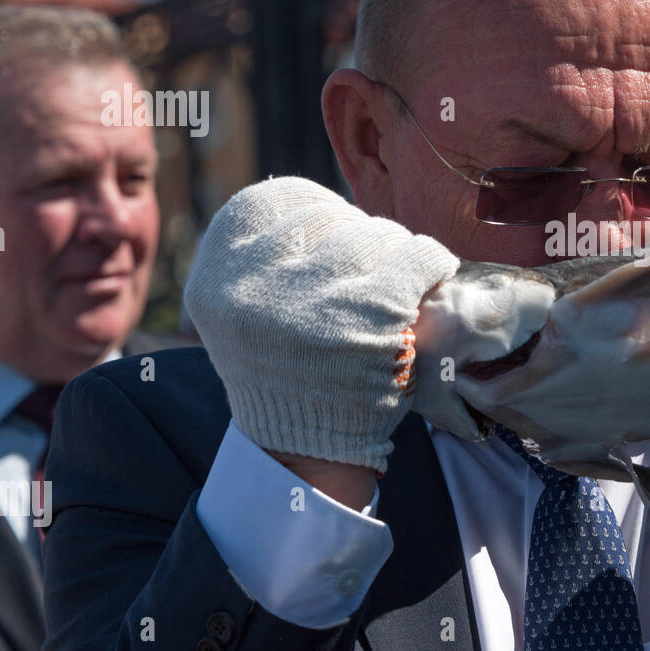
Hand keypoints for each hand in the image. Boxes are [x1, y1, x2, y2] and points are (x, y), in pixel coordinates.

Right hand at [184, 177, 459, 480]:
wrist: (308, 451)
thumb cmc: (287, 370)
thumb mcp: (243, 309)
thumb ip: (264, 256)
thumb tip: (327, 205)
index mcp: (216, 276)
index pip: (275, 199)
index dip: (315, 210)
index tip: (334, 233)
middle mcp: (258, 284)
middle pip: (332, 217)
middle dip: (358, 239)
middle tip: (368, 276)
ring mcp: (317, 298)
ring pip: (377, 234)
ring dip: (395, 255)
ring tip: (393, 289)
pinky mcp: (374, 313)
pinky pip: (419, 254)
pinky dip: (433, 262)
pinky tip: (432, 277)